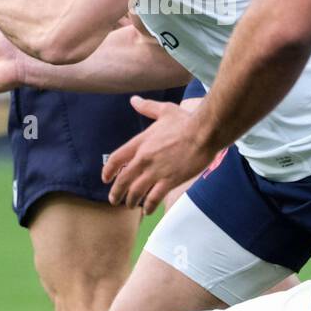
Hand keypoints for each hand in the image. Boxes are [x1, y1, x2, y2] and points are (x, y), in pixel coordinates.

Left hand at [102, 97, 217, 212]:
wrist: (204, 132)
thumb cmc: (186, 121)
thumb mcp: (164, 110)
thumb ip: (147, 107)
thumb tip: (134, 100)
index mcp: (141, 142)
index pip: (116, 158)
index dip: (108, 170)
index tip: (106, 179)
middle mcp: (144, 158)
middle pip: (123, 179)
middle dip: (116, 192)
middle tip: (114, 200)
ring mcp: (156, 171)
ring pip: (136, 191)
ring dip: (131, 201)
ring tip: (130, 206)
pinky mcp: (169, 180)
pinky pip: (154, 198)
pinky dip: (148, 206)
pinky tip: (148, 210)